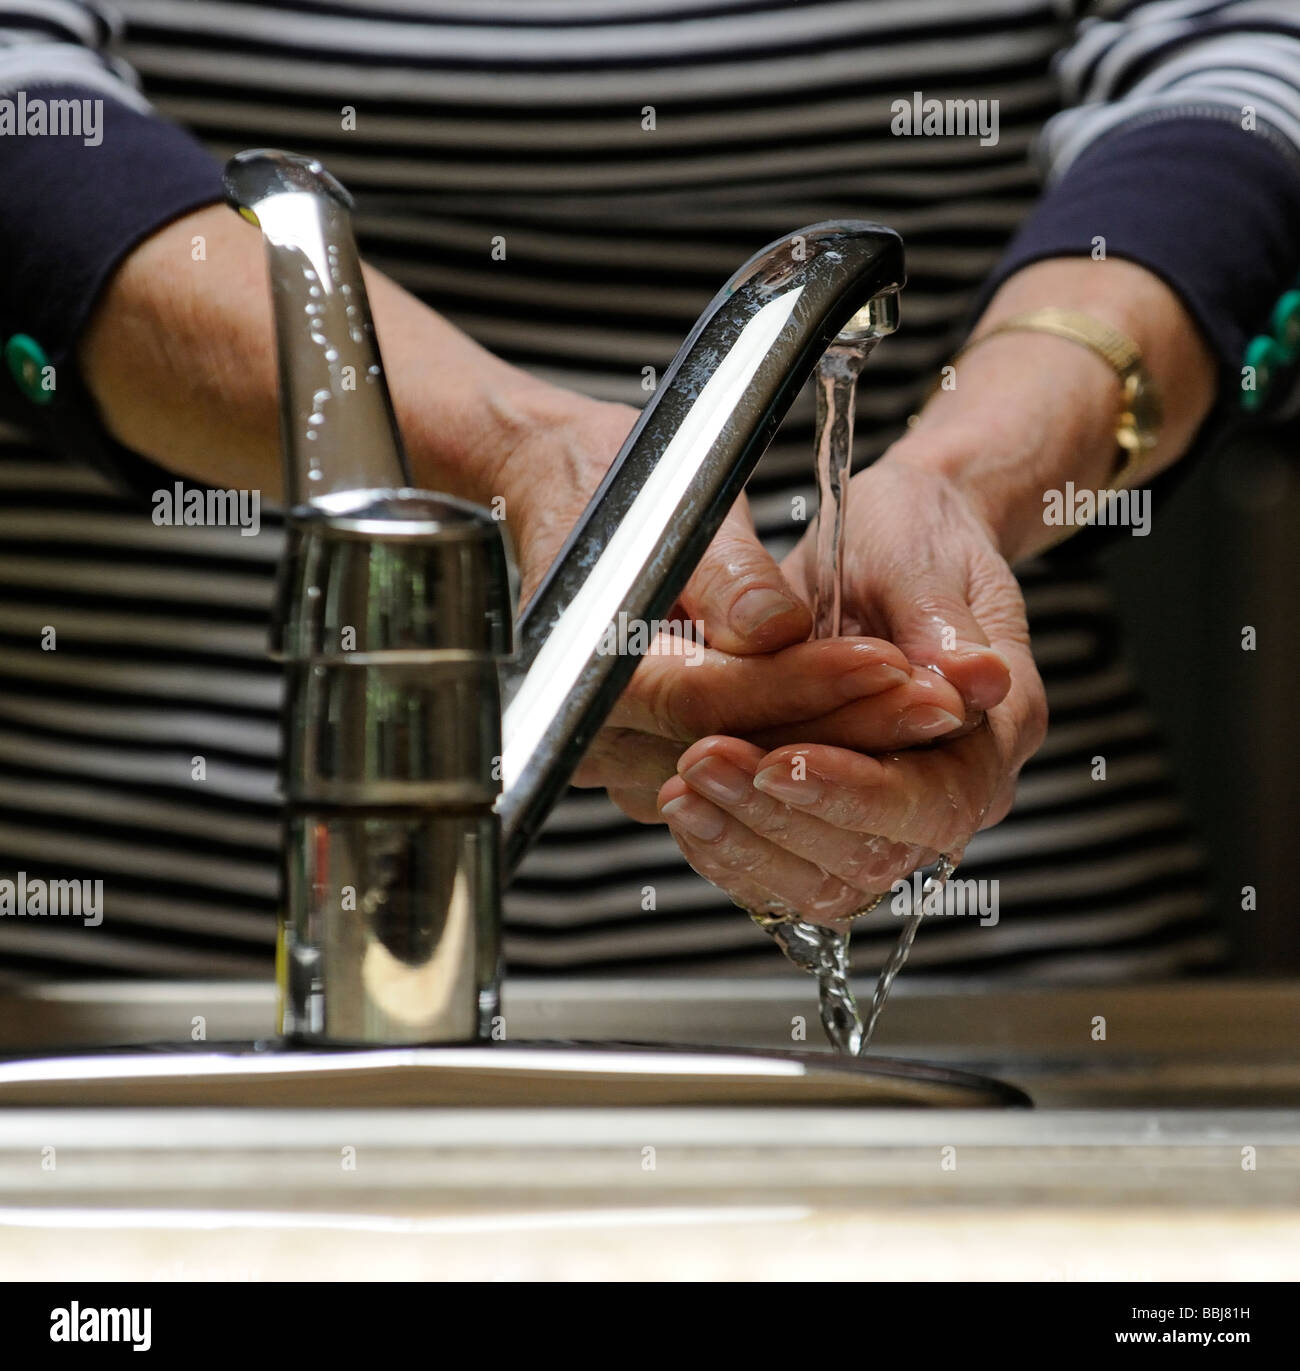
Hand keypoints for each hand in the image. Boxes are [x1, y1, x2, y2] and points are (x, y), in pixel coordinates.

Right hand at [486, 389, 970, 818]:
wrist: (559, 488)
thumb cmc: (612, 480)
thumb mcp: (675, 503)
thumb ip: (726, 576)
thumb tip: (776, 628)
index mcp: (587, 664)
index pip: (711, 699)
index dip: (807, 686)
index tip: (892, 662)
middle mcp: (595, 729)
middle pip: (735, 751)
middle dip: (846, 726)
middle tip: (940, 697)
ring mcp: (621, 757)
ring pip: (747, 774)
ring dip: (840, 746)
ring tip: (925, 706)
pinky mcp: (650, 760)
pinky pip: (739, 775)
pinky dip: (809, 752)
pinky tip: (878, 725)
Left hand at [658, 455, 1046, 925]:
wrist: (894, 545)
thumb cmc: (913, 542)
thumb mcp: (922, 560)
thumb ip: (942, 624)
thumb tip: (977, 681)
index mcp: (994, 732)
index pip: (933, 802)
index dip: (856, 792)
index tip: (785, 759)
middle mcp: (950, 789)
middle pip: (875, 855)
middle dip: (783, 816)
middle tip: (705, 762)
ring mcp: (895, 814)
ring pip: (829, 879)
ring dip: (748, 842)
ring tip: (683, 789)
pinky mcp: (839, 817)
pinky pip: (792, 871)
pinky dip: (736, 850)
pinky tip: (688, 812)